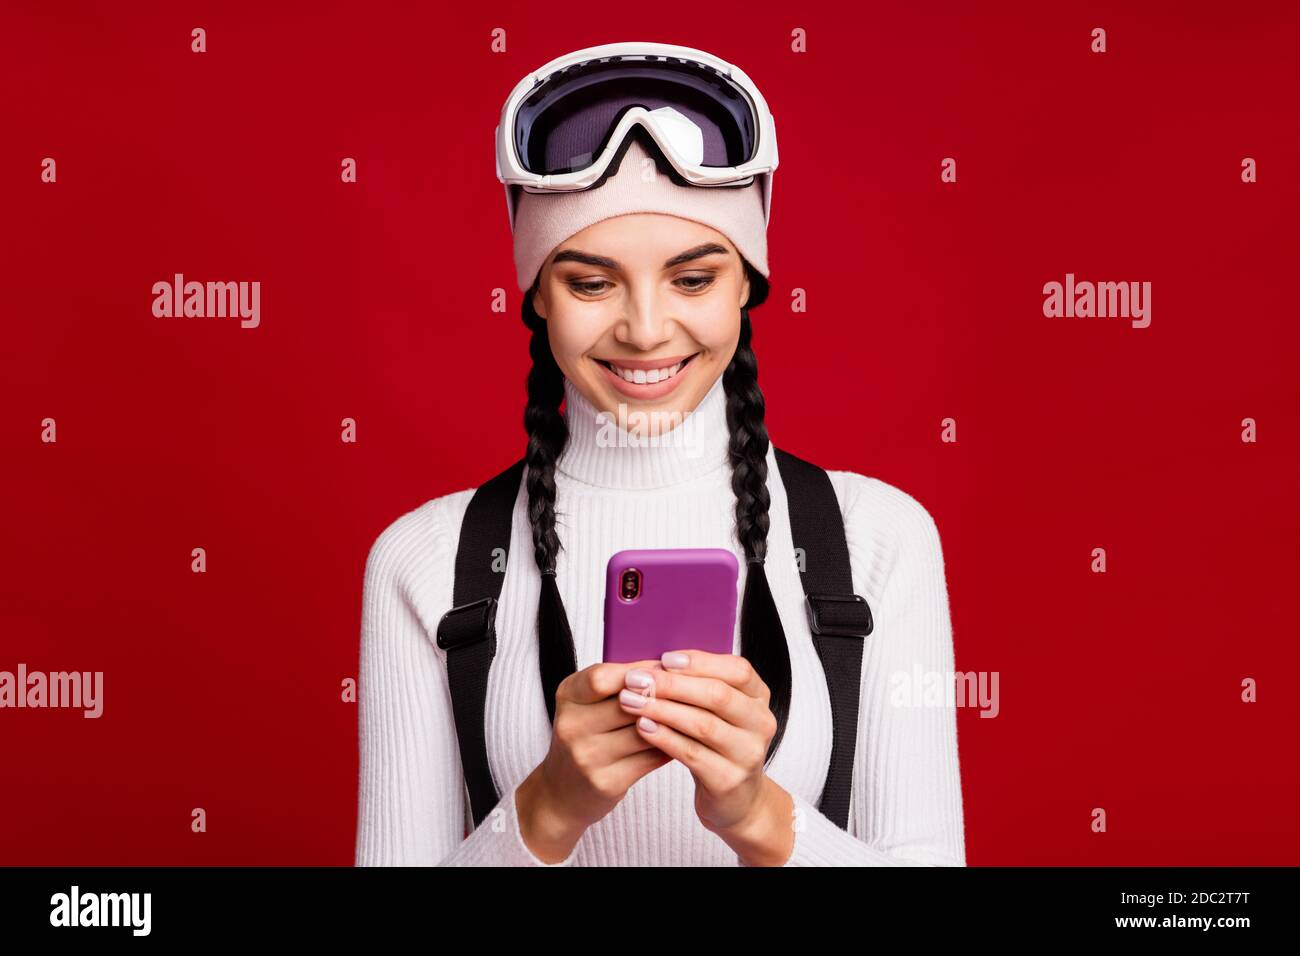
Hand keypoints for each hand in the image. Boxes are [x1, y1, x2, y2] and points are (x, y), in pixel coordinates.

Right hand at [518, 658, 672, 862]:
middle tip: (690, 689)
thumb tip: (667, 667)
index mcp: (568, 696)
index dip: (637, 672)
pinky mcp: (605, 782)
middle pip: (627, 703)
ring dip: (672, 721)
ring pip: (644, 731)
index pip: (602, 678)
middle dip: (661, 695)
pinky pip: (650, 757)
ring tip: (693, 712)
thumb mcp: (588, 703)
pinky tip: (684, 738)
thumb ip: (619, 684)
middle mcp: (571, 726)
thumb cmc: (585, 736)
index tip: (664, 669)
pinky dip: (671, 745)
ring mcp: (587, 756)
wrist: (561, 792)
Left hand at [617, 650, 790, 862]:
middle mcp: (761, 723)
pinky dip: (664, 738)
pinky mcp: (729, 780)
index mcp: (759, 697)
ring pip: (702, 724)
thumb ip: (699, 685)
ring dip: (662, 710)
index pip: (737, 670)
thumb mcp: (718, 711)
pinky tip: (643, 728)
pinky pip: (692, 753)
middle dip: (672, 685)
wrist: (735, 799)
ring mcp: (748, 753)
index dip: (700, 662)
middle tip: (637, 680)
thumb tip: (657, 661)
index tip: (664, 659)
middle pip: (717, 695)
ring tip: (631, 701)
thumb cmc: (718, 744)